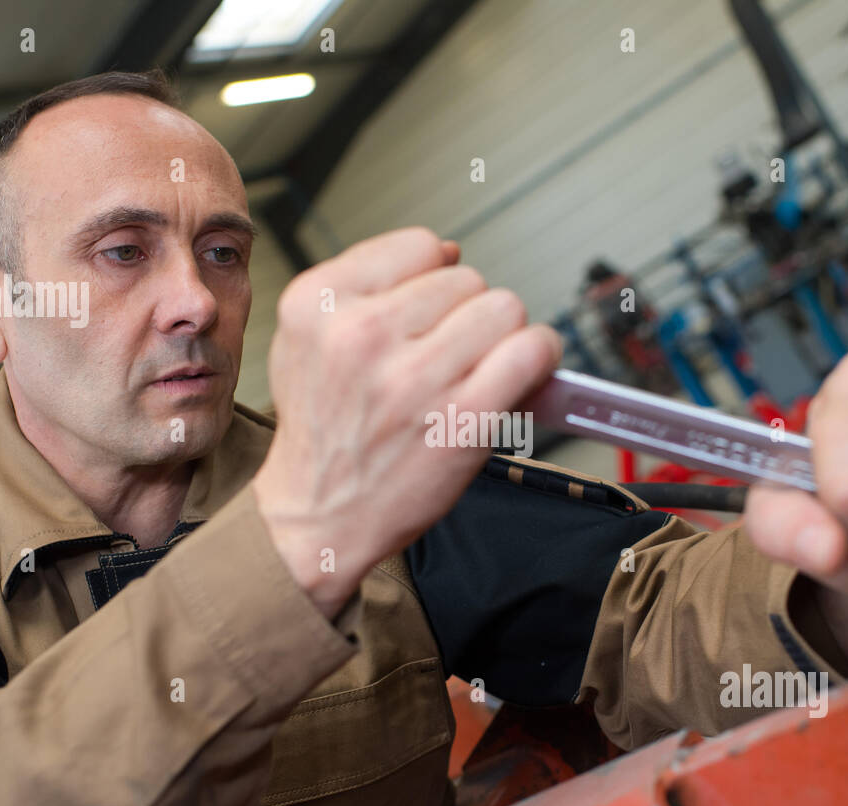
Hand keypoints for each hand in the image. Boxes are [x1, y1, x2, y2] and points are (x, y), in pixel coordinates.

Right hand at [253, 228, 560, 617]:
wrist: (320, 517)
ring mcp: (414, 378)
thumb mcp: (308, 340)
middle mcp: (361, 334)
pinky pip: (531, 350)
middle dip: (466, 315)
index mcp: (318, 303)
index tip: (426, 318)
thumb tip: (448, 252)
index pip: (419, 246)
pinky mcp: (463, 418)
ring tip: (476, 373)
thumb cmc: (325, 430)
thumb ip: (367, 284)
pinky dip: (540, 357)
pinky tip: (524, 375)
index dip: (432, 281)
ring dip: (503, 338)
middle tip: (447, 360)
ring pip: (503, 308)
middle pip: (467, 278)